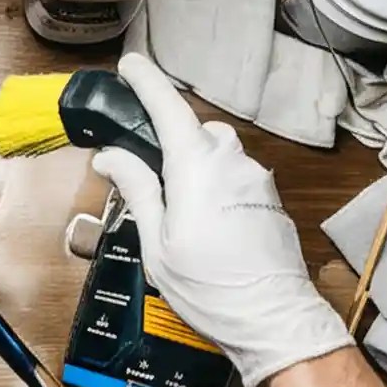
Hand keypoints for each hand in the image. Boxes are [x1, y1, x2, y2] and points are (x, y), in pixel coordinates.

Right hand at [92, 53, 351, 386]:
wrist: (274, 321)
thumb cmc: (211, 289)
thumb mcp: (157, 243)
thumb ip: (137, 190)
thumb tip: (111, 157)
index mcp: (197, 167)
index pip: (168, 107)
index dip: (146, 81)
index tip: (129, 66)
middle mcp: (232, 162)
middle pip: (194, 131)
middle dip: (168, 141)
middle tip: (145, 170)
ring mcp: (256, 179)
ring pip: (217, 155)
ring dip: (194, 168)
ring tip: (176, 211)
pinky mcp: (269, 199)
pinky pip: (235, 177)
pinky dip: (215, 187)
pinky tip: (206, 225)